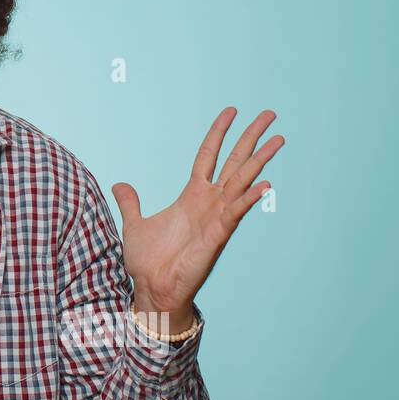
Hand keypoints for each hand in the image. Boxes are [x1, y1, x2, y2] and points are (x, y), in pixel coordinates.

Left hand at [111, 107, 283, 321]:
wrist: (153, 289)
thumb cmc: (149, 261)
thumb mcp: (135, 223)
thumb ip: (131, 202)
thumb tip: (120, 185)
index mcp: (191, 196)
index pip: (208, 155)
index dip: (218, 133)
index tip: (231, 111)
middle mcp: (209, 202)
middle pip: (234, 161)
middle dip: (251, 138)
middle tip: (270, 114)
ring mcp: (216, 217)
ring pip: (242, 181)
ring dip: (260, 160)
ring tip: (278, 139)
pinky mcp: (217, 235)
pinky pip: (235, 212)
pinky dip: (248, 198)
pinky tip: (264, 183)